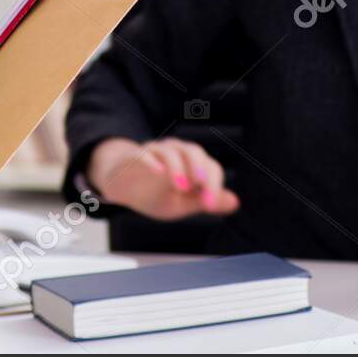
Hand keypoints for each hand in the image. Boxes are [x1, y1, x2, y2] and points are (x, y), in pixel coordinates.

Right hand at [87, 137, 239, 222]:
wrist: (121, 186)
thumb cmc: (154, 193)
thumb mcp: (181, 203)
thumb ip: (204, 201)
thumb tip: (235, 202)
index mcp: (191, 164)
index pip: (210, 167)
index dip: (214, 185)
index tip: (210, 205)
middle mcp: (176, 153)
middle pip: (194, 151)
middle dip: (200, 169)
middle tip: (201, 185)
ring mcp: (155, 152)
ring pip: (171, 150)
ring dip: (178, 167)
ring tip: (181, 186)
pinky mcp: (135, 156)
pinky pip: (144, 153)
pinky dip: (152, 160)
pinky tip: (158, 172)